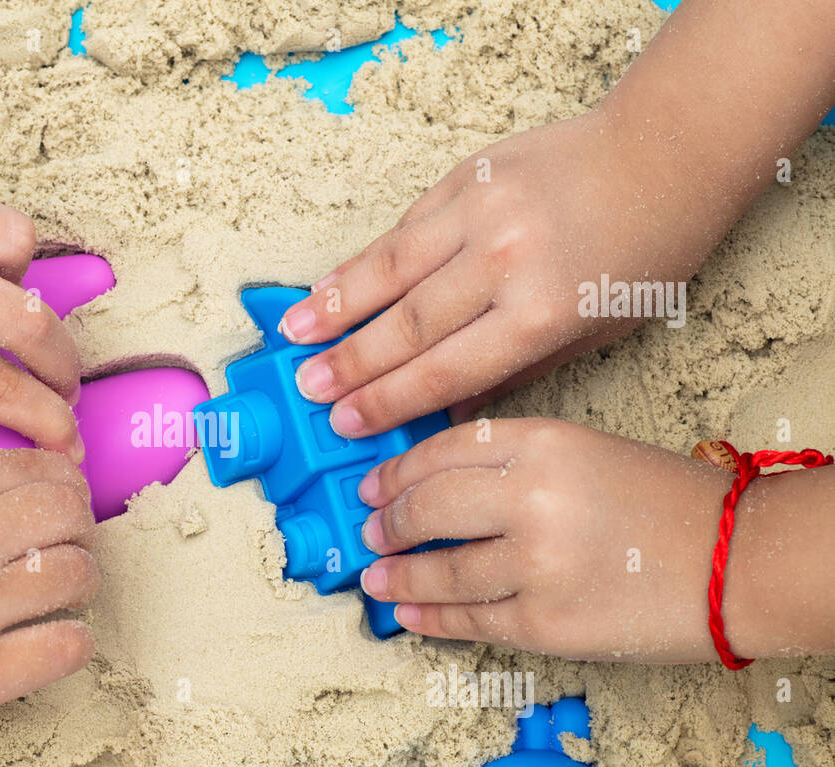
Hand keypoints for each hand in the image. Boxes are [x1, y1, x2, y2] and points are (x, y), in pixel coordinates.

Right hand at [0, 448, 98, 766]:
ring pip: (80, 574)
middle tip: (66, 539)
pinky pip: (69, 648)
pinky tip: (54, 639)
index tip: (61, 492)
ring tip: (61, 589)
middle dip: (76, 523)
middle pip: (70, 513)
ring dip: (78, 578)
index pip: (35, 465)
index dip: (59, 479)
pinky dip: (72, 641)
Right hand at [276, 107, 716, 436]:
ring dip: (335, 307)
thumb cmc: (639, 254)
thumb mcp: (591, 332)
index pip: (444, 369)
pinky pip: (402, 228)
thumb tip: (441, 411)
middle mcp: (504, 262)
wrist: (663, 154)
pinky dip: (362, 261)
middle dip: (350, 363)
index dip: (387, 402)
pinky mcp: (466, 177)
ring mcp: (481, 212)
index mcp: (542, 312)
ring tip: (292, 337)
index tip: (345, 423)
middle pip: (408, 325)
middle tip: (307, 390)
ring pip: (389, 270)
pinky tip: (330, 285)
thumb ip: (511, 371)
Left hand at [355, 418, 735, 661]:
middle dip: (387, 523)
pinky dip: (430, 618)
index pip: (441, 452)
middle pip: (427, 509)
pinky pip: (470, 621)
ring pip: (440, 572)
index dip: (396, 473)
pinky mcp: (547, 623)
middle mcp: (532, 498)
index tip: (372, 485)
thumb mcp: (584, 450)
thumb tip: (432, 481)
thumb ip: (512, 458)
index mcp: (543, 442)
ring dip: (398, 576)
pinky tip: (408, 614)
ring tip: (376, 576)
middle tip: (372, 530)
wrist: (739, 560)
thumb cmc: (665, 501)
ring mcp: (537, 564)